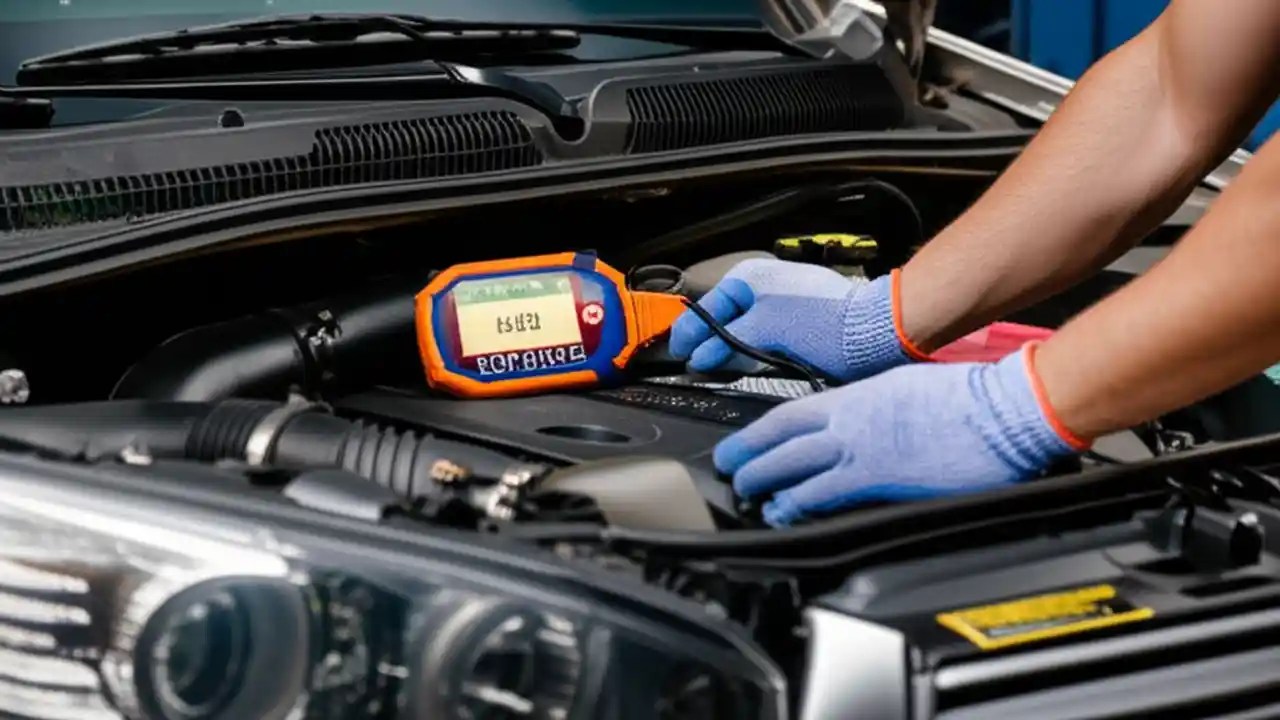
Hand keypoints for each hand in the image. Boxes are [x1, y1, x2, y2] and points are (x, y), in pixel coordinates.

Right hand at [668, 259, 918, 382]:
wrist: (876, 332)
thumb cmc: (827, 322)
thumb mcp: (765, 329)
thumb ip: (727, 343)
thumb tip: (701, 357)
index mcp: (753, 277)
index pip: (707, 305)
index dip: (689, 331)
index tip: (677, 352)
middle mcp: (768, 286)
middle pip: (724, 317)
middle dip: (708, 342)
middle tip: (694, 364)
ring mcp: (787, 306)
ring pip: (745, 330)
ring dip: (730, 350)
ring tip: (717, 369)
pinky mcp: (803, 325)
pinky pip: (766, 339)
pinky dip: (753, 353)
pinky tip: (749, 368)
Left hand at [716, 344, 1088, 525]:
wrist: (1001, 409)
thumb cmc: (967, 396)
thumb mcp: (907, 387)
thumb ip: (877, 405)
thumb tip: (864, 421)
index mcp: (857, 395)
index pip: (791, 413)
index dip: (759, 431)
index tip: (741, 443)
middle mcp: (849, 418)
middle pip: (781, 438)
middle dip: (748, 455)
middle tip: (728, 469)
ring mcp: (860, 448)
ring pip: (793, 465)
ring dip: (765, 480)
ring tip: (749, 494)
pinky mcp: (877, 477)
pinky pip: (824, 492)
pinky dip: (798, 502)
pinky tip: (784, 511)